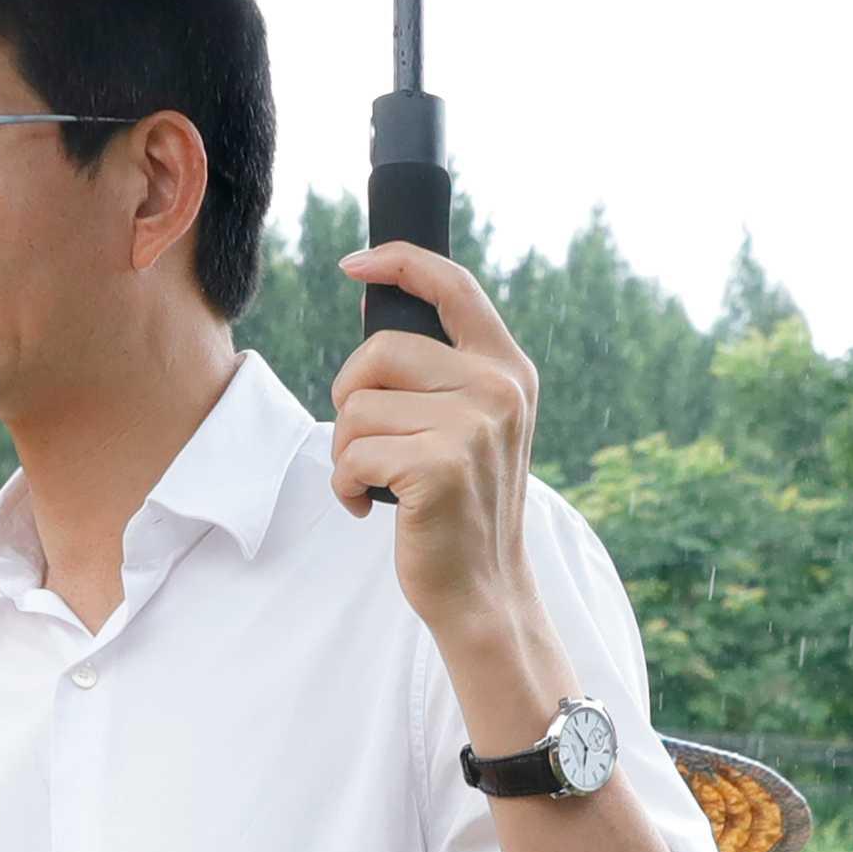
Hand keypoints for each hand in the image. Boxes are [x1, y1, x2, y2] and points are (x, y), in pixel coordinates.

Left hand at [325, 244, 553, 686]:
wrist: (484, 589)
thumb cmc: (461, 507)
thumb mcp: (473, 425)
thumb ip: (443, 371)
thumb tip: (375, 302)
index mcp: (508, 369)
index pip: (452, 285)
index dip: (398, 262)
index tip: (354, 265)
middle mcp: (498, 389)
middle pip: (378, 352)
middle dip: (350, 400)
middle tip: (368, 445)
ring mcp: (473, 427)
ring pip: (356, 407)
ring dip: (346, 452)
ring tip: (374, 482)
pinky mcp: (438, 467)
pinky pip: (352, 453)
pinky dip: (344, 485)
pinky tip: (368, 506)